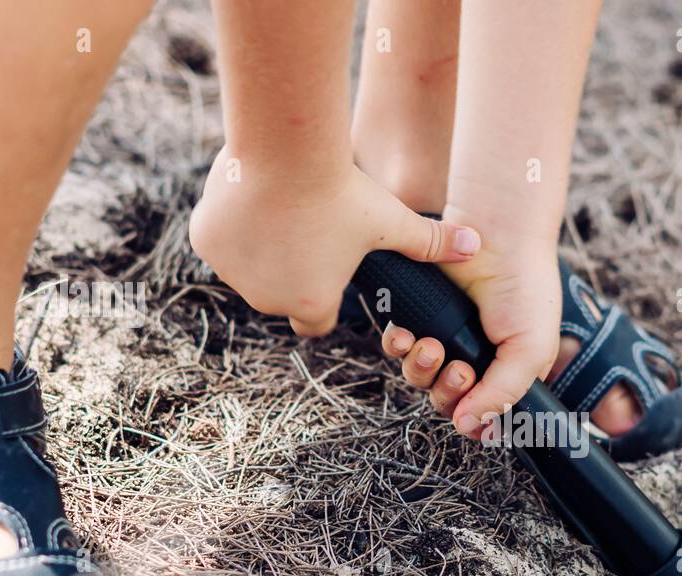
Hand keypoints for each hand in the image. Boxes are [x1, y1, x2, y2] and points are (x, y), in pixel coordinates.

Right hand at [189, 149, 481, 337]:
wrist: (286, 149)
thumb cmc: (344, 191)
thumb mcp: (392, 220)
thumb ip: (430, 242)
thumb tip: (475, 246)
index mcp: (311, 304)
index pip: (317, 320)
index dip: (325, 298)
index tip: (331, 272)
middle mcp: (267, 298)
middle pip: (281, 293)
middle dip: (293, 269)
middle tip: (310, 228)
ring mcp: (233, 271)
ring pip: (249, 264)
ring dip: (262, 246)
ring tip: (284, 206)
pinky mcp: (207, 241)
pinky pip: (220, 238)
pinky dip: (233, 222)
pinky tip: (253, 195)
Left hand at [380, 214, 560, 437]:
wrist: (498, 236)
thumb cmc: (526, 289)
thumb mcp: (530, 349)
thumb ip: (502, 394)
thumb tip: (468, 426)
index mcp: (506, 373)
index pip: (482, 416)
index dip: (473, 423)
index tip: (470, 418)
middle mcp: (474, 360)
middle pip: (446, 401)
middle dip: (448, 393)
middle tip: (460, 371)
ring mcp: (444, 339)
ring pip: (419, 377)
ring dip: (423, 370)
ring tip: (433, 348)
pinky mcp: (418, 317)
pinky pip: (398, 347)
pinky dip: (399, 346)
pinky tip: (406, 336)